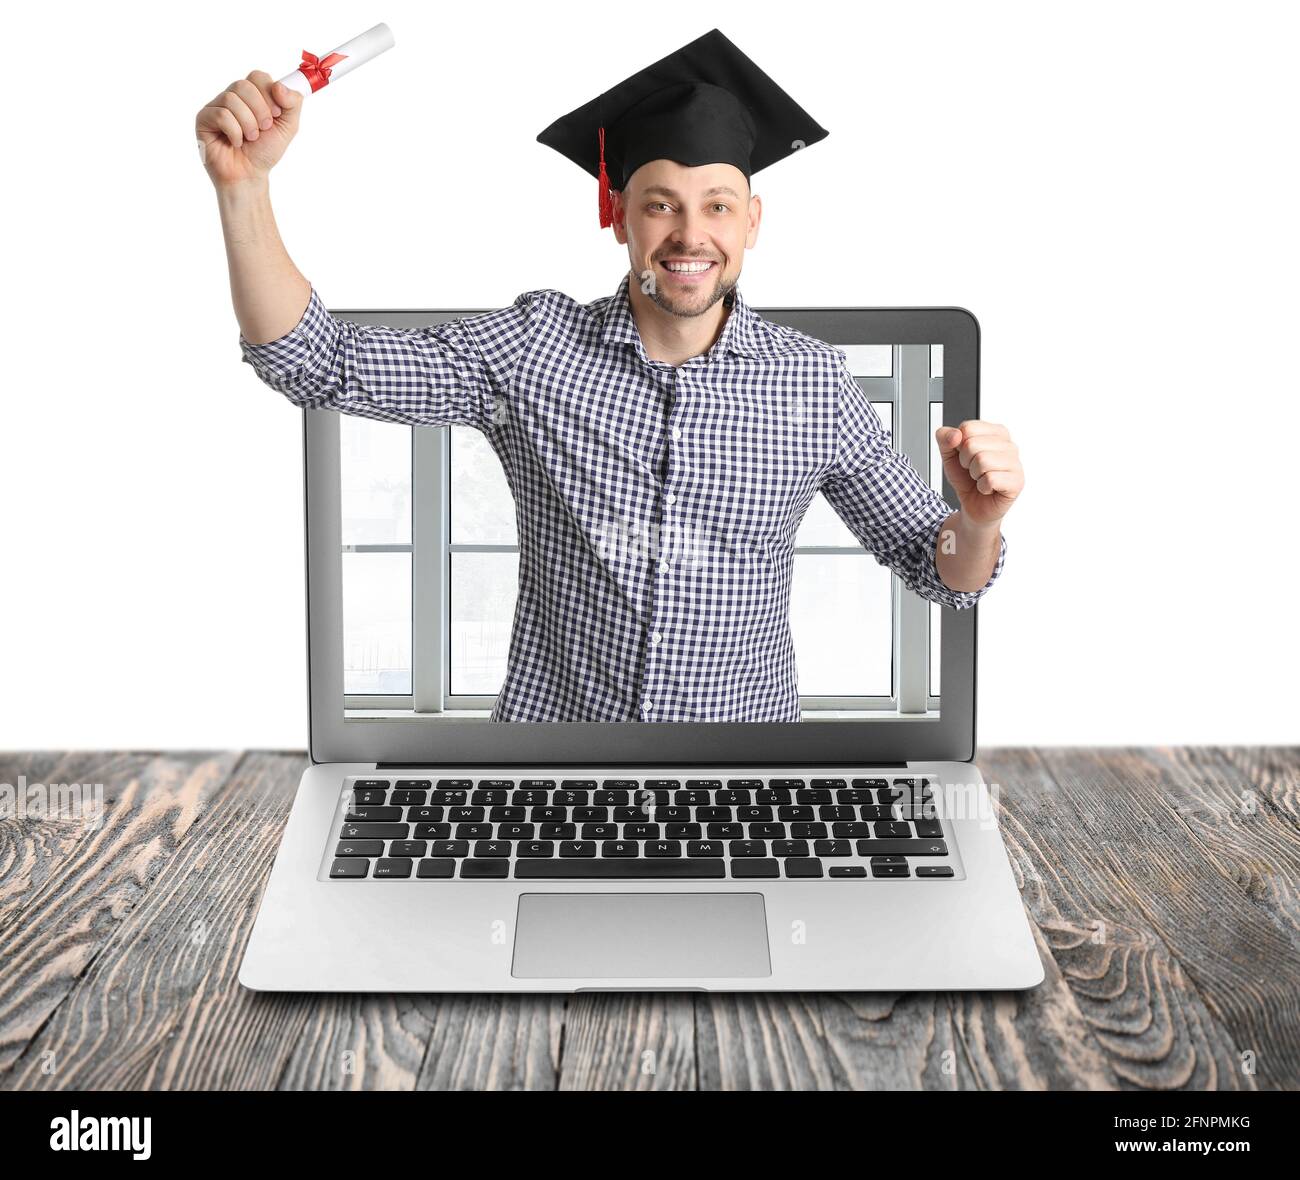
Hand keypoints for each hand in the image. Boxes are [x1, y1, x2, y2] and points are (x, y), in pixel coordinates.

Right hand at [195, 71, 303, 187]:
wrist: (250, 175)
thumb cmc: (265, 151)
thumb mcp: (288, 127)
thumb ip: (293, 103)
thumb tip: (279, 85)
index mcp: (251, 95)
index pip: (258, 76)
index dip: (269, 94)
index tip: (276, 114)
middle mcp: (232, 97)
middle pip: (244, 85)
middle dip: (260, 111)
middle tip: (263, 129)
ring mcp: (216, 106)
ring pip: (231, 99)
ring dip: (248, 124)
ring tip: (250, 139)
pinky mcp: (203, 119)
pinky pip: (221, 115)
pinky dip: (234, 132)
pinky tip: (235, 143)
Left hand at [935, 420, 1022, 527]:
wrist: (974, 505)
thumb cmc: (966, 479)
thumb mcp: (948, 455)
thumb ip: (945, 438)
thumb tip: (955, 434)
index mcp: (996, 432)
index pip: (967, 428)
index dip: (958, 446)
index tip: (966, 456)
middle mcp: (1009, 444)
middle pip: (972, 444)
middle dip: (965, 462)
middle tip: (973, 471)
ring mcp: (1015, 463)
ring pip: (982, 461)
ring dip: (974, 475)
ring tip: (981, 479)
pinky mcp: (1017, 482)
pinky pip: (990, 479)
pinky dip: (982, 487)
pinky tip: (988, 488)